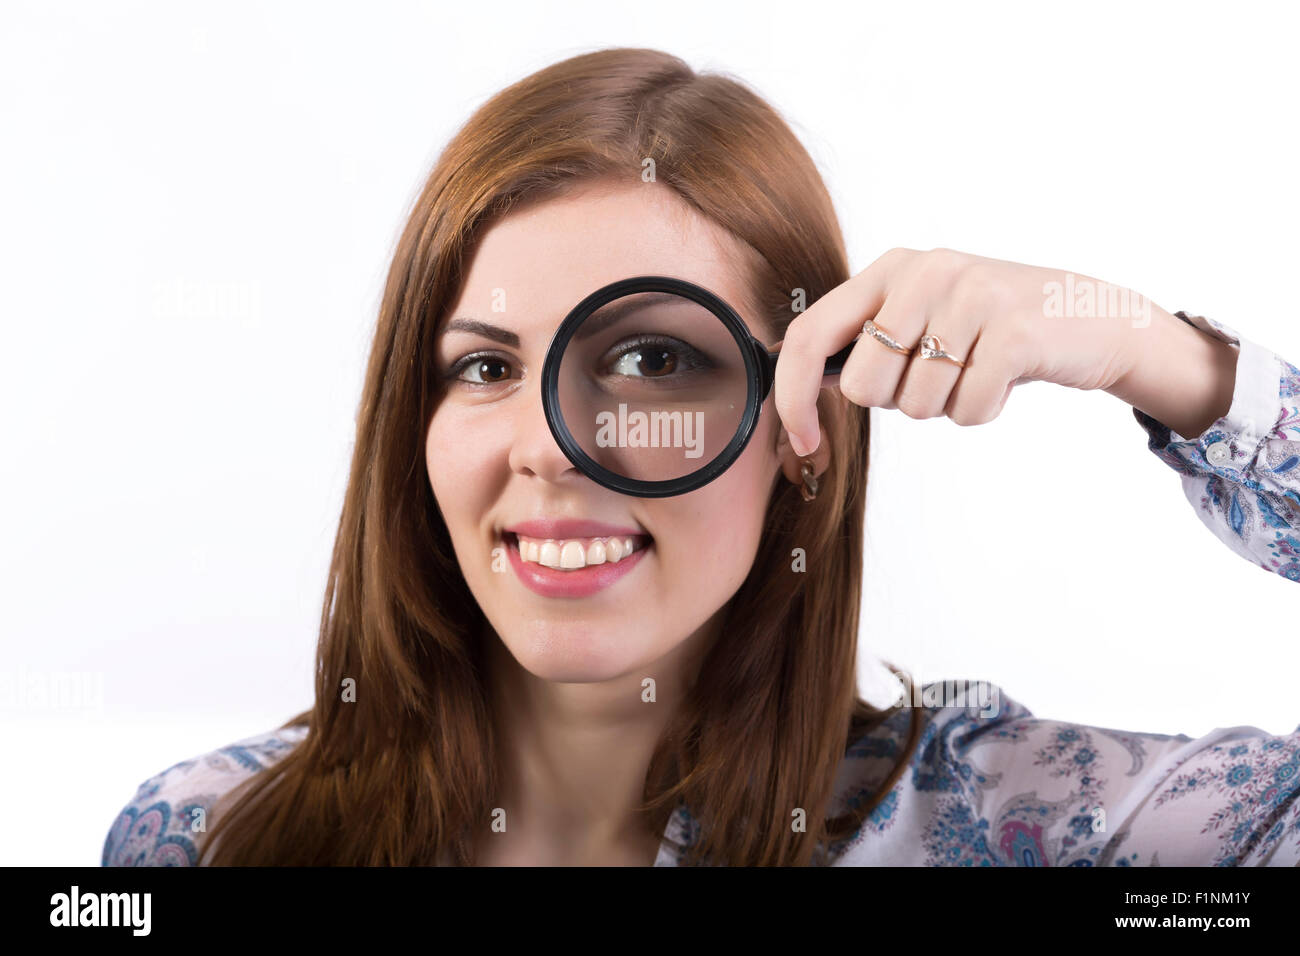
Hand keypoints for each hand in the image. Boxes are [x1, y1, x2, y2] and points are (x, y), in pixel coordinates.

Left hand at [772, 247, 1235, 453]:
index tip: (801, 438)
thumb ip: (866, 343)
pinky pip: (966, 409)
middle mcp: (926, 272)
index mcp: (891, 269)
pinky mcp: (1013, 332)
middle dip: (898, 401)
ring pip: (918, 404)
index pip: (810, 334)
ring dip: (946, 406)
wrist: (1091, 316)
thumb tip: (805, 391)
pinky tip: (1004, 379)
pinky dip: (983, 410)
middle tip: (940, 375)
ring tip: (977, 370)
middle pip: (866, 385)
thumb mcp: (922, 317)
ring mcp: (971, 296)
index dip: (794, 394)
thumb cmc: (991, 329)